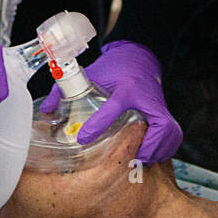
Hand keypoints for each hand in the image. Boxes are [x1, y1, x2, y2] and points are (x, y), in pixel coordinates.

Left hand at [39, 41, 181, 163]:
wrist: (140, 57)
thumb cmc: (115, 67)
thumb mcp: (91, 74)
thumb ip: (66, 90)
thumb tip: (44, 110)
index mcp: (126, 89)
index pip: (113, 108)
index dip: (98, 125)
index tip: (84, 139)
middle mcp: (146, 98)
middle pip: (158, 125)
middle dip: (148, 146)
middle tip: (132, 158)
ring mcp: (159, 105)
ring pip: (169, 132)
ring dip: (157, 150)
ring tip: (141, 160)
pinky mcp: (166, 111)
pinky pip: (173, 134)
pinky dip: (166, 147)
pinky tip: (153, 155)